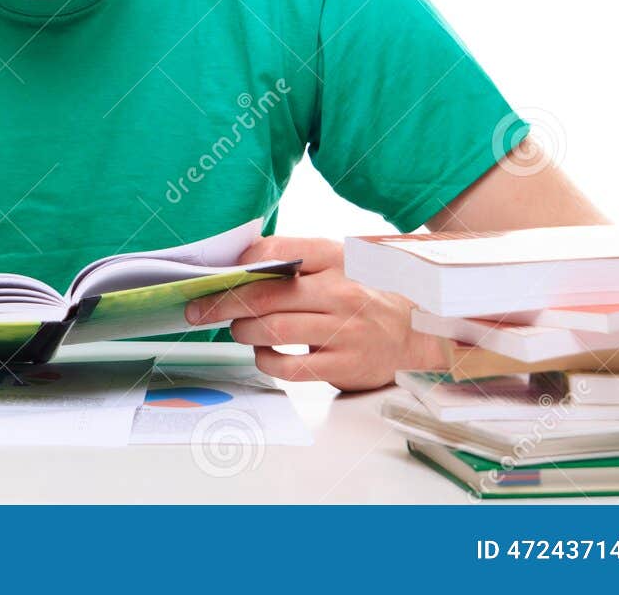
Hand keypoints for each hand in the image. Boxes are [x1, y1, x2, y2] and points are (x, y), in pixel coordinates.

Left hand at [183, 235, 444, 390]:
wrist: (418, 331)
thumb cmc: (365, 294)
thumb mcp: (339, 264)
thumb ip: (297, 261)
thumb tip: (239, 263)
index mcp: (335, 257)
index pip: (276, 251)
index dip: (238, 264)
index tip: (216, 275)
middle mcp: (340, 291)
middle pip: (264, 295)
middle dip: (222, 304)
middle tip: (200, 310)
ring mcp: (343, 329)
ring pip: (271, 331)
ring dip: (243, 332)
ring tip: (239, 331)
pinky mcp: (344, 365)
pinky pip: (288, 368)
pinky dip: (266, 362)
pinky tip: (264, 355)